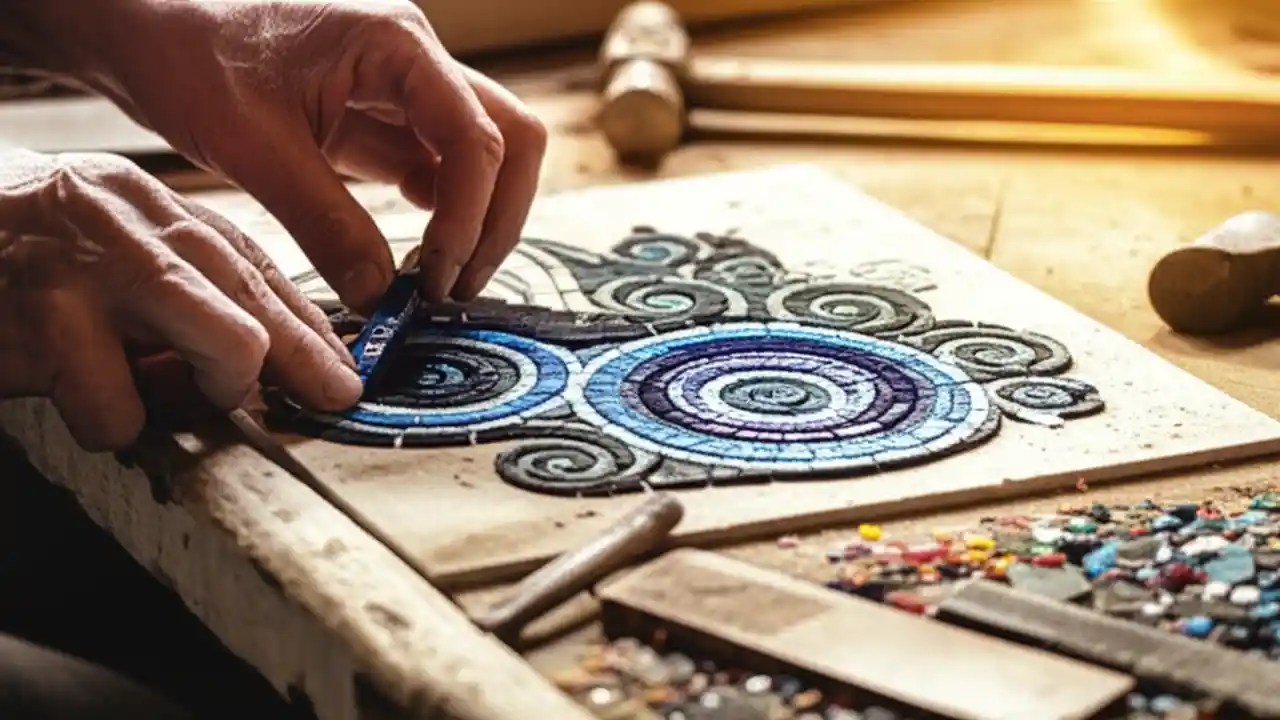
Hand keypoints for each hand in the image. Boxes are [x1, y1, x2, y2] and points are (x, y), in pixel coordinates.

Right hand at [0, 149, 361, 450]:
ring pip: (225, 345)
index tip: (343, 378)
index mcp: (155, 208)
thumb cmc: (20, 258)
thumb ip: (181, 290)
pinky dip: (111, 424)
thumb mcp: (110, 250)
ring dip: (205, 393)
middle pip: (258, 307)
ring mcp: (91, 270)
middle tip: (302, 400)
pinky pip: (120, 411)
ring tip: (155, 389)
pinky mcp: (43, 324)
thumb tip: (258, 361)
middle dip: (293, 368)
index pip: (261, 269)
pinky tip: (79, 398)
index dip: (312, 331)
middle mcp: (134, 226)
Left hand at [84, 0, 547, 311]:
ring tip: (435, 283)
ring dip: (475, 221)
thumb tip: (378, 297)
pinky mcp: (381, 119)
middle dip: (496, 219)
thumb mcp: (252, 146)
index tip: (432, 279)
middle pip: (510, 141)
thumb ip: (324, 224)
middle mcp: (416, 61)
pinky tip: (409, 260)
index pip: (477, 139)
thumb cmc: (187, 56)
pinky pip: (437, 169)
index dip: (469, 218)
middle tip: (455, 286)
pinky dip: (439, 217)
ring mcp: (403, 89)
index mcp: (397, 45)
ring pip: (484, 158)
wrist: (143, 29)